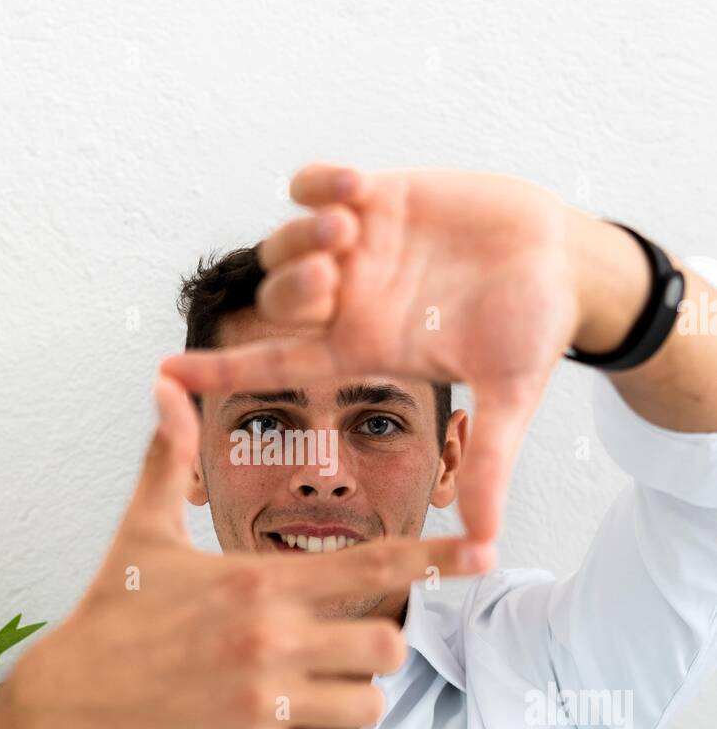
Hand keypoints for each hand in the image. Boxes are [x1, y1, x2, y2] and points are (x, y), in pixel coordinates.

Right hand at [8, 375, 495, 728]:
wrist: (64, 705)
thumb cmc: (111, 614)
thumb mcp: (141, 532)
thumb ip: (166, 460)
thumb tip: (166, 388)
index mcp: (258, 582)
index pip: (370, 562)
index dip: (435, 557)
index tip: (484, 551)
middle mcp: (269, 640)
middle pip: (388, 643)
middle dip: (375, 647)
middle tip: (337, 648)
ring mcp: (261, 704)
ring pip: (366, 708)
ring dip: (348, 703)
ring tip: (305, 694)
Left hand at [161, 165, 580, 538]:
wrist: (564, 263)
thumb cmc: (533, 330)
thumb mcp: (510, 396)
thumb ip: (490, 463)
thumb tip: (486, 546)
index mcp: (365, 348)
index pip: (276, 362)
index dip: (219, 369)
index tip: (162, 375)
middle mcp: (351, 299)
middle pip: (276, 297)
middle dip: (288, 285)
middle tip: (330, 278)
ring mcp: (361, 247)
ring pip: (289, 240)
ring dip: (303, 236)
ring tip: (352, 230)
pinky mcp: (380, 196)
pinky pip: (319, 185)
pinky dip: (318, 182)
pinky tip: (349, 185)